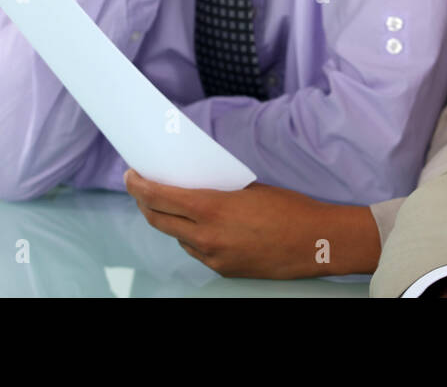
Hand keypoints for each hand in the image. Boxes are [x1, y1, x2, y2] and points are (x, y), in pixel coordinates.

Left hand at [123, 169, 381, 278]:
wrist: (315, 241)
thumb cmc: (289, 208)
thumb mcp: (248, 189)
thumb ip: (217, 192)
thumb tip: (196, 190)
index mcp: (211, 208)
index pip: (160, 198)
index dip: (139, 186)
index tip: (130, 176)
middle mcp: (205, 237)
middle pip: (158, 221)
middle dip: (145, 203)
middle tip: (140, 189)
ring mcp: (213, 257)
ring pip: (178, 238)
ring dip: (171, 222)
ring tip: (174, 207)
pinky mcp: (223, 270)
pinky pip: (198, 251)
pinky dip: (194, 238)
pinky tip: (203, 228)